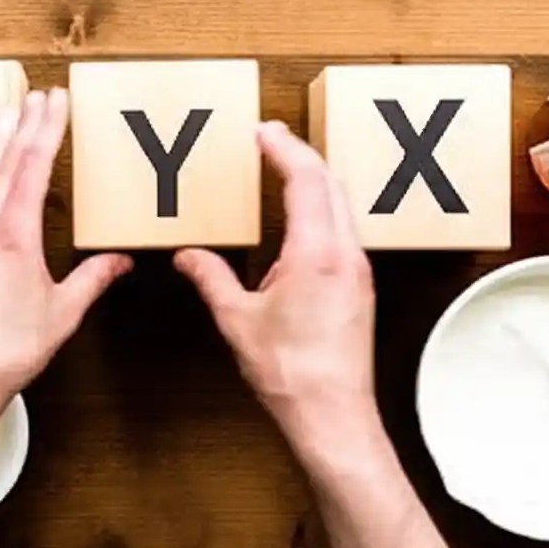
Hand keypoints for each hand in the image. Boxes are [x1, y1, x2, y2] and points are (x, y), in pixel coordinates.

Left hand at [0, 88, 132, 412]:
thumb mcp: (63, 313)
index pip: (33, 164)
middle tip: (38, 94)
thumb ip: (94, 279)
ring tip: (3, 107)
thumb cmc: (8, 349)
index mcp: (16, 232)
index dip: (47, 129)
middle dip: (24, 122)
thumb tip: (121, 261)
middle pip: (4, 157)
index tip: (56, 101)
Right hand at [174, 121, 377, 444]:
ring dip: (315, 181)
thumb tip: (189, 257)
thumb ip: (212, 279)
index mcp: (316, 253)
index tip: (263, 131)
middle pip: (331, 183)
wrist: (334, 415)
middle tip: (271, 140)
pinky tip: (301, 221)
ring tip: (285, 170)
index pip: (305, 179)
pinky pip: (344, 231)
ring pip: (342, 205)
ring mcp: (358, 271)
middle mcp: (345, 255)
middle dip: (301, 155)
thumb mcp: (238, 320)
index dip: (283, 148)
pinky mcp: (360, 287)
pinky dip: (322, 210)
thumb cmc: (292, 374)